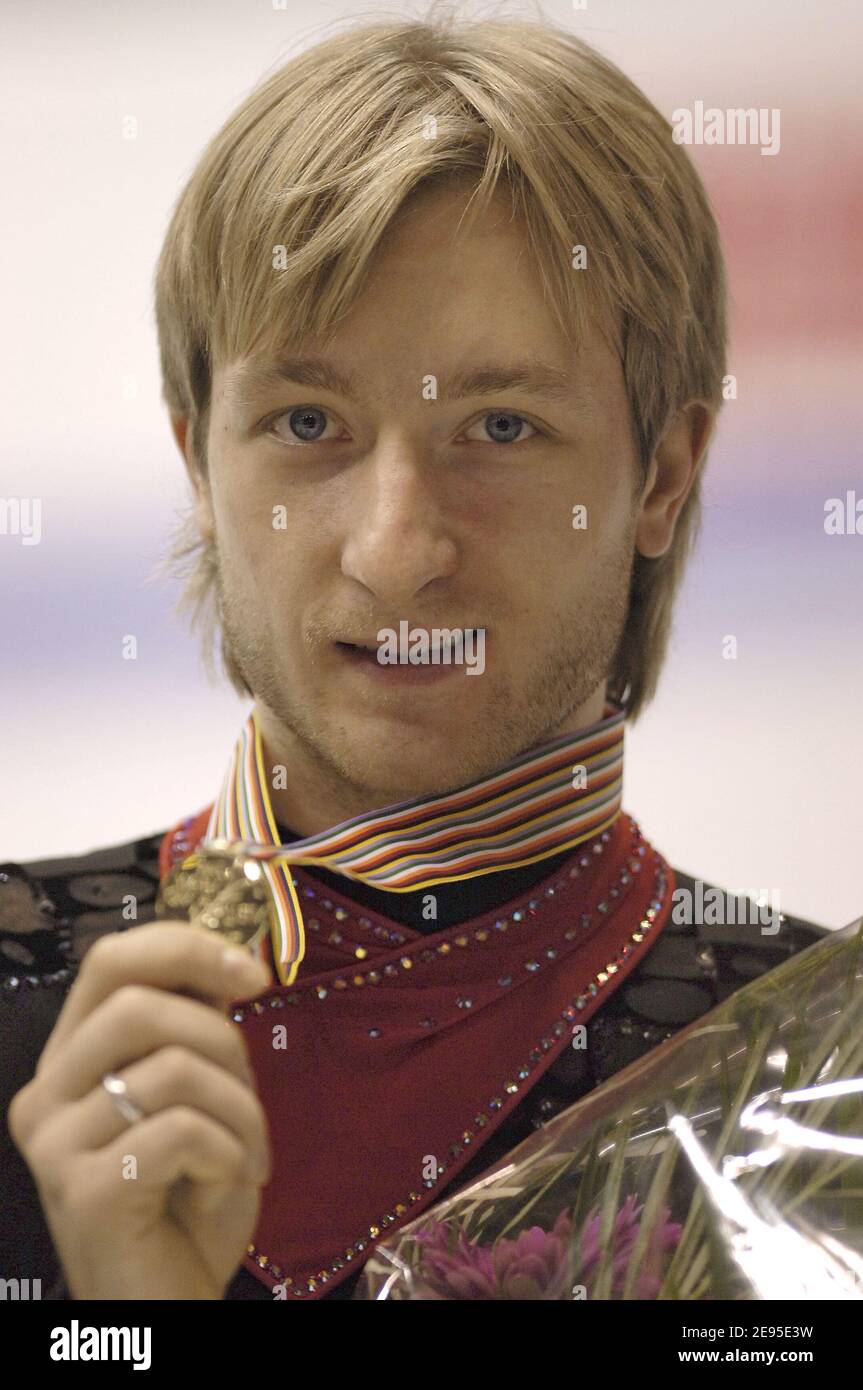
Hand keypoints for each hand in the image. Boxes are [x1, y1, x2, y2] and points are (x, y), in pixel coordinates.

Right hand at [8, 923, 272, 1299]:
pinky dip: (229, 1154)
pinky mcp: (85, 1191)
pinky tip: (218, 1186)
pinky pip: (184, 1131)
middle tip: (248, 1098)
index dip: (186, 948)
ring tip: (245, 1154)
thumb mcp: (197, 1098)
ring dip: (240, 1110)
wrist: (167, 1303)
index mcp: (71, 1059)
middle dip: (223, 1041)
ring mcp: (56, 1144)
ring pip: (172, 1067)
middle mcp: (46, 1094)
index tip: (251, 974)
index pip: (110, 960)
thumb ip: (194, 1032)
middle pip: (138, 1004)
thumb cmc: (187, 1198)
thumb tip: (232, 959)